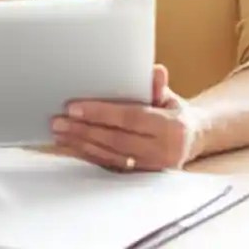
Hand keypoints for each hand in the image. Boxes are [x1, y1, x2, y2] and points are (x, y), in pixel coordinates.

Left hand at [51, 65, 205, 171]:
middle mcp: (163, 152)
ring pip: (111, 156)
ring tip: (59, 132)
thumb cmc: (173, 113)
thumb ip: (157, 86)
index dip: (101, 113)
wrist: (190, 140)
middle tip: (58, 121)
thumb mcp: (169, 96)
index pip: (131, 118)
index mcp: (172, 128)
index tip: (74, 107)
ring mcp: (152, 168)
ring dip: (81, 144)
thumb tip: (155, 70)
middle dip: (84, 130)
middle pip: (116, 140)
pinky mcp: (140, 177)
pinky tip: (71, 146)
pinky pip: (110, 166)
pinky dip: (88, 155)